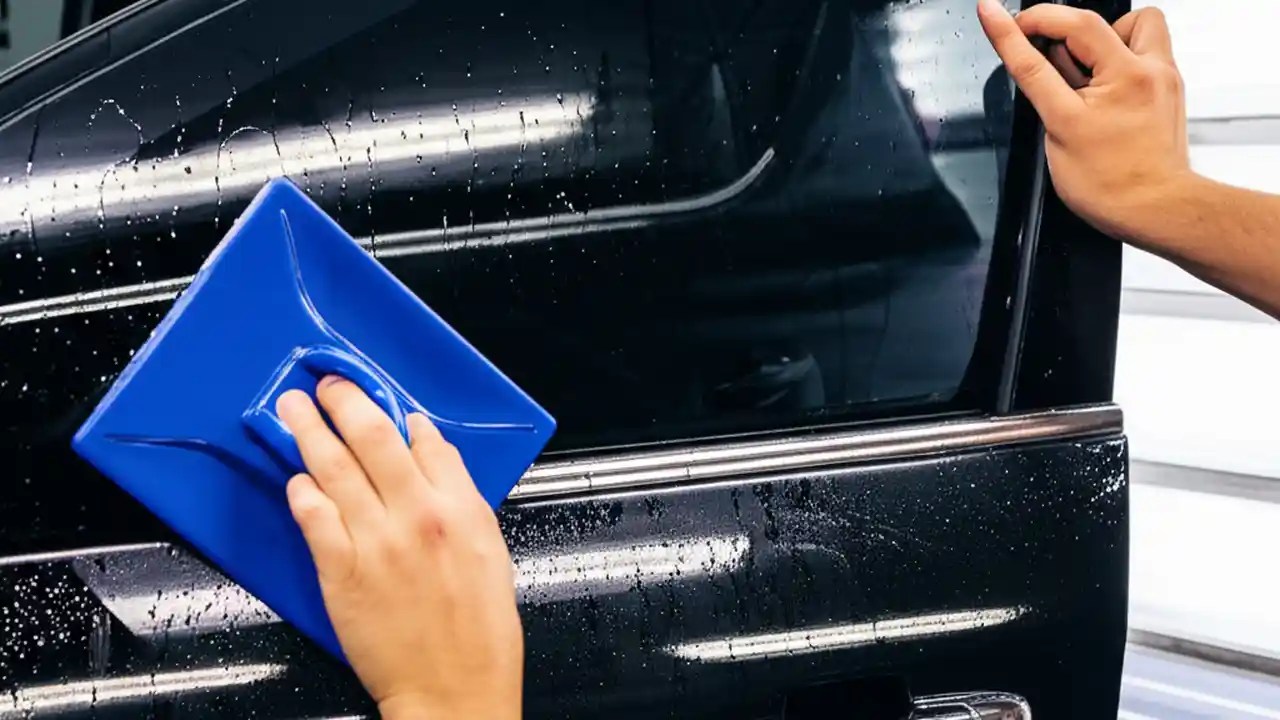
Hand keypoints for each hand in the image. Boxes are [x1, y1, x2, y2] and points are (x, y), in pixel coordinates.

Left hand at [277, 377, 522, 719]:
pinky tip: (296, 479)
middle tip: (326, 385)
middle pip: (373, 439)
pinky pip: (314, 517)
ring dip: (309, 431)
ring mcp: (376, 542)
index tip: (381, 400)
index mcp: (459, 509)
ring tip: (292, 409)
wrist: (454, 687)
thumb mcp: (489, 549)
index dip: (398, 414)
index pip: (426, 440)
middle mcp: (417, 516)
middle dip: (344, 402)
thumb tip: (430, 448)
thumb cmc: (477, 628)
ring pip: (334, 468)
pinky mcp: (341, 572)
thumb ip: (460, 493)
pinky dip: (303, 491)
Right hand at [977, 0, 1192, 243]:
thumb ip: (1038, 79)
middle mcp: (1148, 69)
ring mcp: (1163, 77)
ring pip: (1134, 26)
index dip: (1019, 26)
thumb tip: (1018, 43)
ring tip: (1086, 78)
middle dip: (1066, 36)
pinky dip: (1119, 61)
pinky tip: (1104, 92)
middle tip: (1053, 72)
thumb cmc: (1111, 184)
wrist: (1156, 209)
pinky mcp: (1169, 88)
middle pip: (1098, 20)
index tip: (993, 14)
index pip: (1062, 32)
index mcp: (1121, 77)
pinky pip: (1143, 52)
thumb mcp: (1060, 127)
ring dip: (1103, 39)